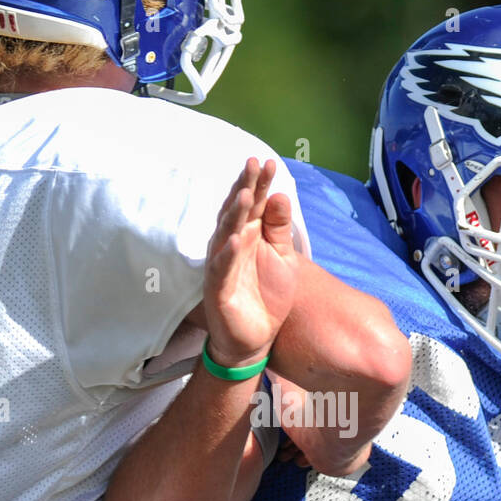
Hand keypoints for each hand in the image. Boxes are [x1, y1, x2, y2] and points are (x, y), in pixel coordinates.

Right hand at [203, 158, 298, 368]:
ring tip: (244, 194)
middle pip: (237, 211)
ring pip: (226, 234)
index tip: (270, 162)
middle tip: (253, 163)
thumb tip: (278, 195)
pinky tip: (236, 239)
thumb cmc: (267, 295)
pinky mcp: (218, 287)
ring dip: (235, 214)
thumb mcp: (283, 258)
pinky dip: (228, 254)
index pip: (255, 203)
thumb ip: (279, 228)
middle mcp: (232, 244)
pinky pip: (222, 268)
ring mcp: (222, 264)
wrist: (255, 338)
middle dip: (245, 187)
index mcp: (250, 234)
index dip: (260, 183)